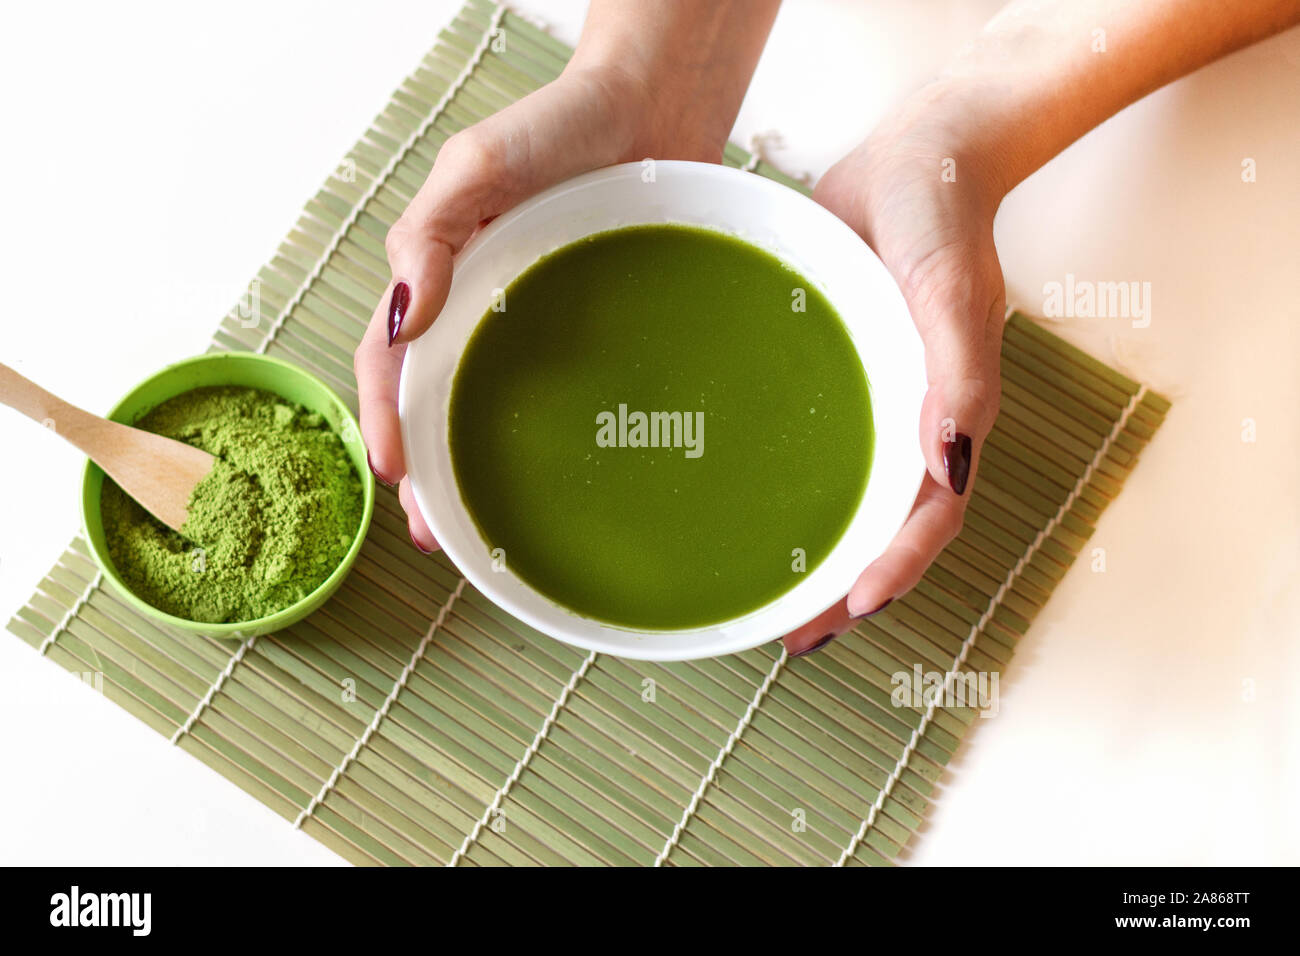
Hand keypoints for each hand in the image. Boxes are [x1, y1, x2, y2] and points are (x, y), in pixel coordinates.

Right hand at [355, 64, 723, 551]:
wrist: (652, 109)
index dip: (386, 417)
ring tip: (479, 530)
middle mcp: (478, 307)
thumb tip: (403, 318)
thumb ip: (431, 232)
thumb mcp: (476, 167)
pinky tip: (555, 479)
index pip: (391, 358)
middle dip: (427, 469)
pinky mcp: (588, 333)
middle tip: (435, 531)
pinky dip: (543, 440)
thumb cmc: (558, 125)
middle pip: (434, 400)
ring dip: (476, 470)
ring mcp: (533, 324)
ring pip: (490, 409)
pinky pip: (560, 394)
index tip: (394, 472)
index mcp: (439, 274)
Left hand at [781, 82, 1007, 656]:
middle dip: (841, 585)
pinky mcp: (835, 367)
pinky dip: (789, 481)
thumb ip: (961, 371)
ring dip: (812, 548)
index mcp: (946, 413)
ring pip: (844, 493)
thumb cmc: (944, 215)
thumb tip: (950, 463)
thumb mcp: (953, 288)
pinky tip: (741, 496)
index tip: (847, 614)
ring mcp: (871, 395)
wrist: (920, 154)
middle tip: (789, 635)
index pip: (927, 517)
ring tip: (759, 593)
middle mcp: (909, 417)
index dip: (892, 570)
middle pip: (879, 524)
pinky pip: (816, 440)